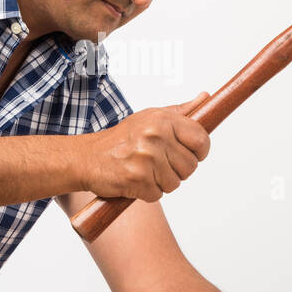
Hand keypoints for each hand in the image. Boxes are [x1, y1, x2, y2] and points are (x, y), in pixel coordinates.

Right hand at [78, 92, 211, 201]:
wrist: (87, 157)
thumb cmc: (122, 139)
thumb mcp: (150, 118)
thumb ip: (180, 111)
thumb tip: (205, 98)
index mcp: (162, 119)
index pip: (201, 139)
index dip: (199, 151)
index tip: (190, 153)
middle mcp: (155, 136)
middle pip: (190, 166)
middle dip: (177, 170)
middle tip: (158, 163)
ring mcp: (146, 158)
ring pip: (175, 183)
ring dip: (162, 183)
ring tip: (145, 170)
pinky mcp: (137, 180)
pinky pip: (158, 194)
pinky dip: (148, 192)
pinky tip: (135, 180)